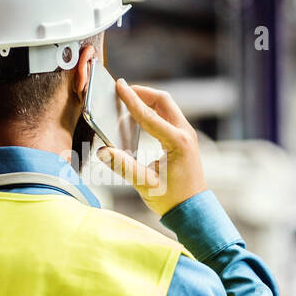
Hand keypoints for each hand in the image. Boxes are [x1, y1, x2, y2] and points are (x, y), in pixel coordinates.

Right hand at [96, 80, 206, 216]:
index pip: (149, 115)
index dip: (131, 100)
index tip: (118, 85)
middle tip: (122, 91)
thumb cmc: (172, 199)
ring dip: (147, 101)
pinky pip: (168, 116)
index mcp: (177, 142)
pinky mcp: (184, 139)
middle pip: (163, 101)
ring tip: (127, 102)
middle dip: (142, 93)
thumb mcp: (145, 184)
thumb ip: (123, 167)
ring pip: (166, 106)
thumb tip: (102, 151)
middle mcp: (185, 134)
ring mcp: (187, 135)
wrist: (192, 210)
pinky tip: (138, 116)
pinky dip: (152, 111)